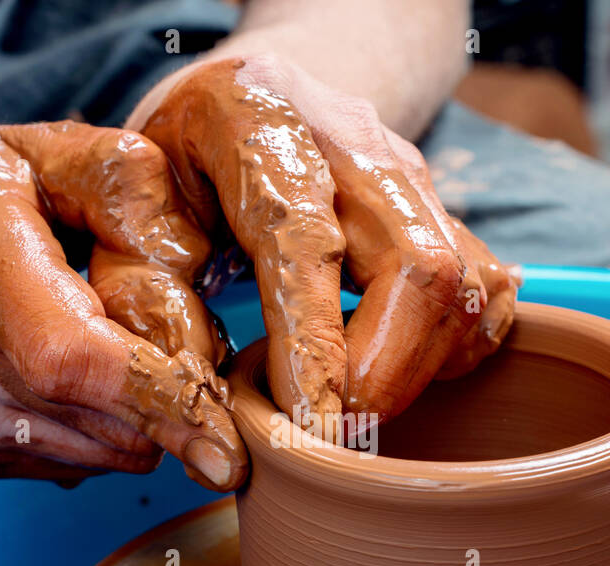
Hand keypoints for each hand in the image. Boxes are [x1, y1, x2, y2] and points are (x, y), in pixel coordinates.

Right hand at [0, 122, 246, 489]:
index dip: (160, 401)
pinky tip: (74, 376)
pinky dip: (101, 428)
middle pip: (108, 422)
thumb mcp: (16, 152)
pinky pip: (74, 463)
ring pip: (102, 454)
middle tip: (182, 346)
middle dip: (175, 400)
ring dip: (142, 417)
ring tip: (118, 348)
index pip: (71, 358)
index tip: (226, 445)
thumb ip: (112, 179)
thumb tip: (190, 257)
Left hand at [131, 54, 518, 426]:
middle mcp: (353, 142)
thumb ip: (144, 285)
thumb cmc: (177, 156)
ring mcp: (410, 176)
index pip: (304, 239)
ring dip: (417, 372)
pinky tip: (392, 367)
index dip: (315, 343)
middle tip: (331, 431)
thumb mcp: (127, 203)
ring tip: (351, 404)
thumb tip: (198, 392)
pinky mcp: (443, 210)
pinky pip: (483, 293)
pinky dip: (450, 351)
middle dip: (384, 374)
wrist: (247, 91)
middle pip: (419, 266)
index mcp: (256, 121)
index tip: (308, 425)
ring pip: (464, 286)